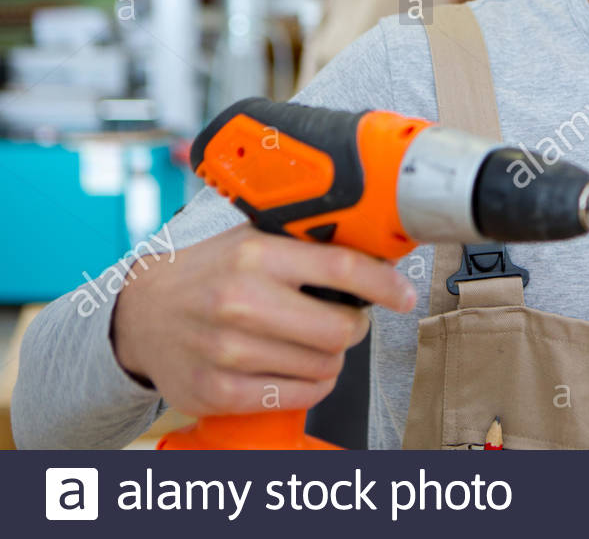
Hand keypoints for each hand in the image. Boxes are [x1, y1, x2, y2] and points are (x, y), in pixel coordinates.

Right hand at [110, 224, 417, 415]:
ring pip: (323, 366)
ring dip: (329, 357)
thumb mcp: (251, 238)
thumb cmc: (206, 272)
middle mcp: (239, 301)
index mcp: (254, 255)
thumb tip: (374, 241)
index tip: (403, 294)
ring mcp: (226, 351)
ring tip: (308, 341)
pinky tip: (295, 369)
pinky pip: (297, 397)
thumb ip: (304, 239)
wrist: (139, 314)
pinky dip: (308, 385)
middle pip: (340, 329)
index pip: (341, 268)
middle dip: (353, 326)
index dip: (384, 284)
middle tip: (343, 319)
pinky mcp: (217, 391)